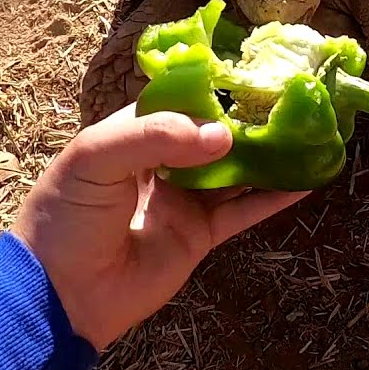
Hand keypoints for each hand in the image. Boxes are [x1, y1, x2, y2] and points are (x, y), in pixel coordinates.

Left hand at [12, 104, 310, 350]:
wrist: (61, 295)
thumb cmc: (66, 217)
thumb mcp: (95, 159)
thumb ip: (156, 137)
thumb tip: (223, 135)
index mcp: (131, 135)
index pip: (179, 102)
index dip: (213, 89)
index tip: (252, 74)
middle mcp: (162, 164)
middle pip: (214, 136)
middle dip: (248, 120)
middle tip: (289, 102)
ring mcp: (185, 200)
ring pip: (236, 172)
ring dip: (269, 156)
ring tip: (307, 134)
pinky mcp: (202, 235)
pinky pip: (244, 212)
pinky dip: (274, 198)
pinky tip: (306, 182)